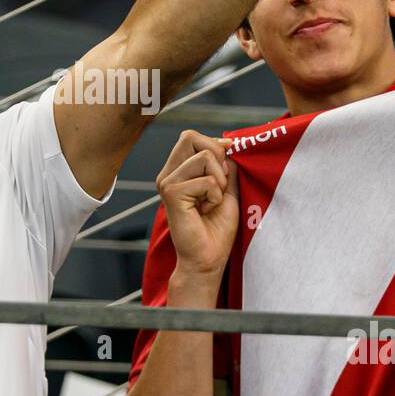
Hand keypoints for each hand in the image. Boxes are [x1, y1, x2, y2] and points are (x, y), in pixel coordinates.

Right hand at [156, 129, 239, 277]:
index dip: (214, 145)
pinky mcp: (171, 194)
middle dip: (216, 155)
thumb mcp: (226, 188)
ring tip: (211, 201)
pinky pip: (205, 180)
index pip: (191, 137)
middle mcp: (168, 174)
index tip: (225, 168)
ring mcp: (167, 182)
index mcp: (177, 170)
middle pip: (190, 137)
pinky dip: (215, 195)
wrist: (208, 258)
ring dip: (219, 180)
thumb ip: (224, 165)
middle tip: (219, 184)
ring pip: (204, 156)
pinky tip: (206, 210)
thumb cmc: (216, 228)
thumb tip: (227, 142)